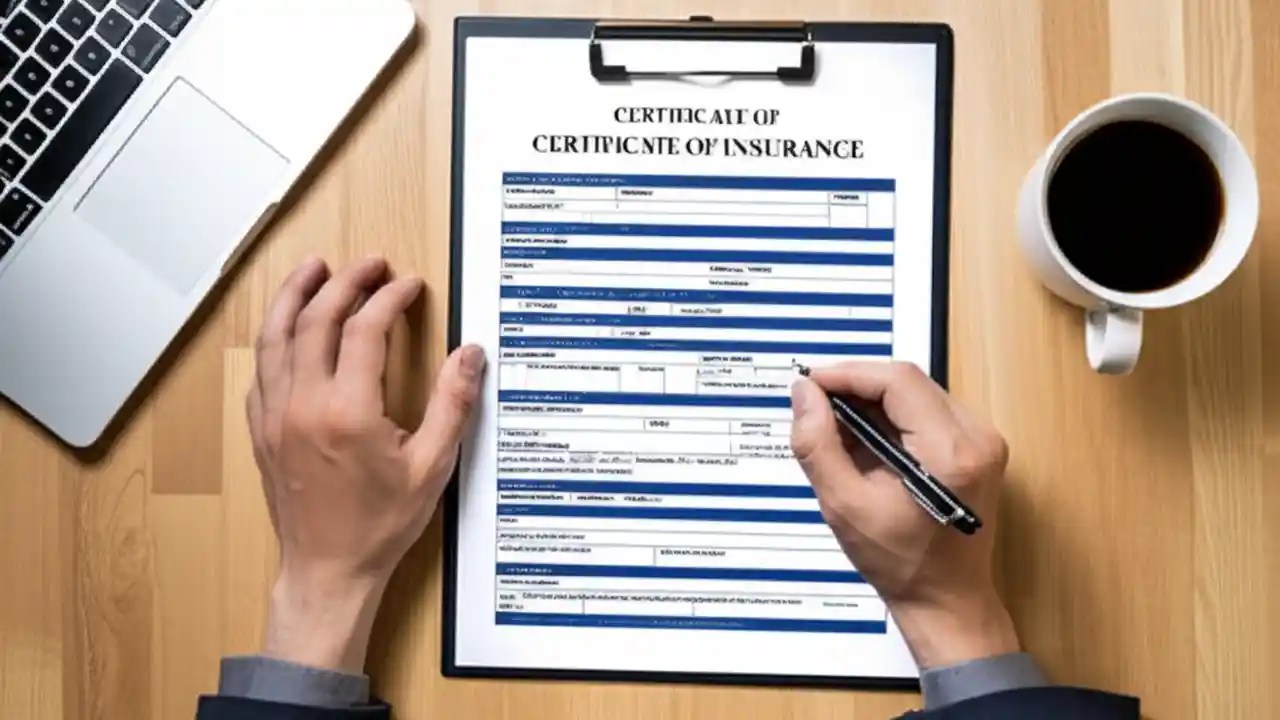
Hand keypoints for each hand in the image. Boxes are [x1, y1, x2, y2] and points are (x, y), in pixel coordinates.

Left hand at [247, 257, 485, 672]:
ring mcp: (275, 416)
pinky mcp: (261, 430)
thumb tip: (471, 355)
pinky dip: (275, 337)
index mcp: (347, 411)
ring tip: (314, 269)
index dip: (389, 297)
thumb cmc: (379, 526)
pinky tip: (288, 329)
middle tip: (369, 265)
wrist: (328, 570)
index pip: (364, 329)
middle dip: (345, 282)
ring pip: (276, 336)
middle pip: (316, 319)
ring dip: (295, 295)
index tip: (408, 286)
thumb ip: (453, 405)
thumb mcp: (432, 467)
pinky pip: (260, 369)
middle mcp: (303, 405)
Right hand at [790, 362, 1016, 669]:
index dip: (847, 374)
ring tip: (836, 425)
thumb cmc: (900, 563)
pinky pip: (927, 411)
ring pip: (916, 392)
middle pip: (908, 381)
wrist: (946, 600)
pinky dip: (891, 416)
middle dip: (857, 386)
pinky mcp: (977, 447)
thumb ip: (818, 444)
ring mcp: (982, 441)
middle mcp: (977, 438)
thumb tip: (804, 393)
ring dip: (872, 400)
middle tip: (815, 404)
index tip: (809, 384)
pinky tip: (865, 439)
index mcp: (951, 453)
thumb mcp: (843, 505)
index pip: (896, 382)